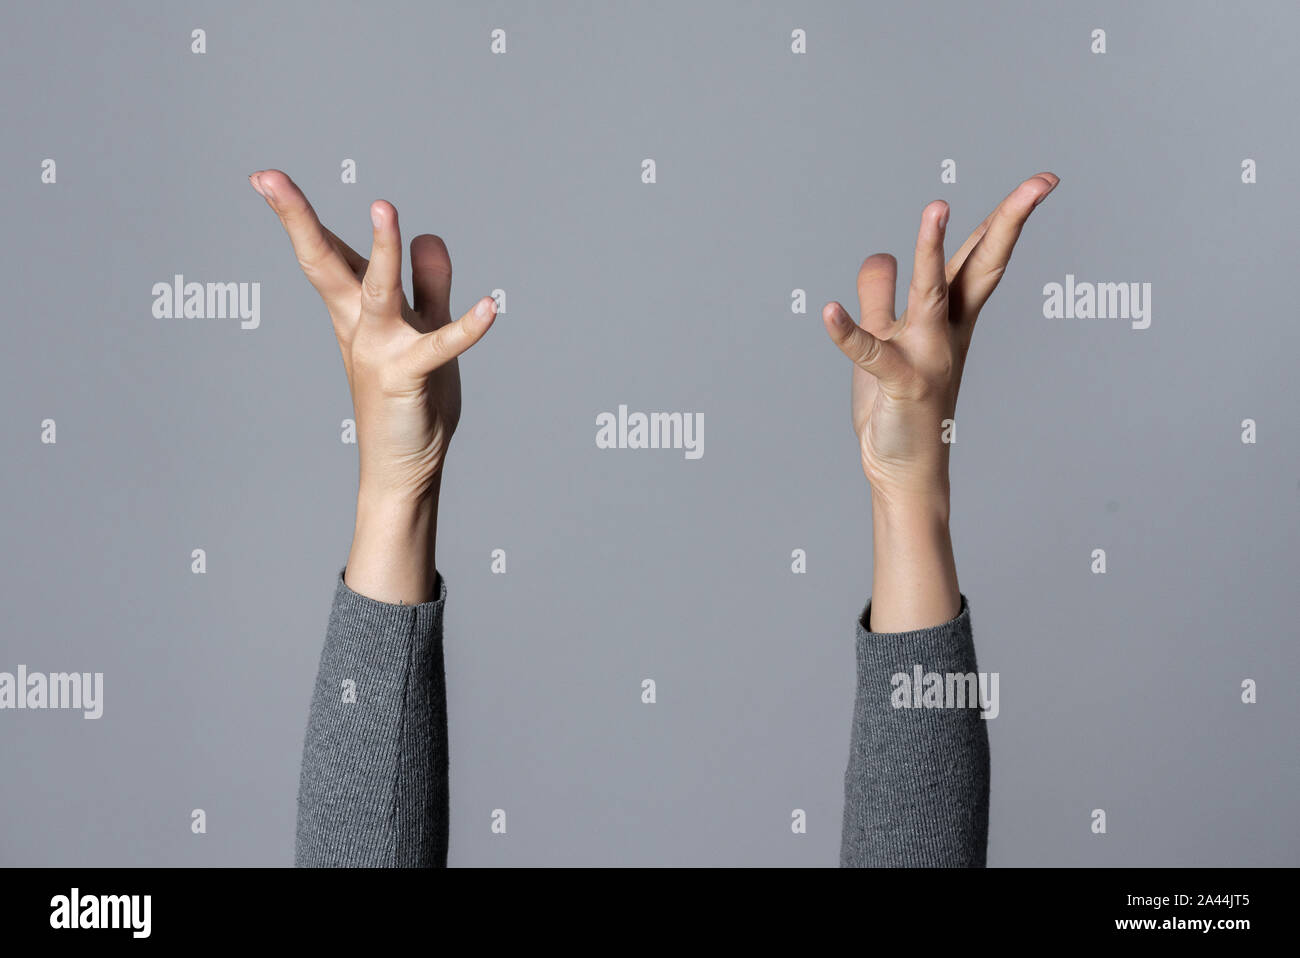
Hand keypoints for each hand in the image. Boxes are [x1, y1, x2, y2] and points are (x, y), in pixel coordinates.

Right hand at [250, 169, 496, 602]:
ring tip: (385, 208)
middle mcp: (361, 325)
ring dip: (383, 249)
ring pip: (380, 290)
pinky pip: (440, 345)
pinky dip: (466, 328)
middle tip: (269, 178)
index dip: (298, 215)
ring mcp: (382, 349)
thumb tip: (428, 236)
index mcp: (358, 312)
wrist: (403, 466)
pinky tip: (489, 309)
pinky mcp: (410, 375)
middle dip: (298, 219)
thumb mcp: (425, 328)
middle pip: (327, 262)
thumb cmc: (411, 398)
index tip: (266, 176)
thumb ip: (431, 284)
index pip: (328, 253)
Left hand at [823, 173, 1058, 508]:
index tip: (1043, 182)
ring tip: (936, 207)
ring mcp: (927, 356)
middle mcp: (946, 331)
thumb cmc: (900, 403)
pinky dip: (848, 333)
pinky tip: (828, 311)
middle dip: (1006, 222)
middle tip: (1039, 184)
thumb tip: (880, 255)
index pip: (981, 257)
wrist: (902, 467)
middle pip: (979, 266)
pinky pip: (871, 353)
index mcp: (950, 317)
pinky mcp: (900, 384)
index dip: (1008, 218)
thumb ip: (881, 295)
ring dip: (931, 250)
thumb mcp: (887, 337)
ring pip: (931, 294)